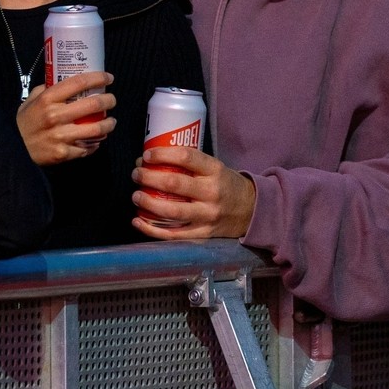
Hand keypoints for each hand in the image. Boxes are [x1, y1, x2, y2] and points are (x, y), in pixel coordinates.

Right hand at [17, 71, 116, 164]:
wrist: (11, 150)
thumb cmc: (24, 123)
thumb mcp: (31, 100)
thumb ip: (47, 90)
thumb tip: (64, 81)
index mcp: (48, 99)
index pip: (79, 82)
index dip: (98, 78)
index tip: (108, 78)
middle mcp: (55, 116)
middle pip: (93, 104)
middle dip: (109, 100)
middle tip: (112, 100)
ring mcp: (60, 136)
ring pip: (96, 128)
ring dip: (108, 124)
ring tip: (111, 121)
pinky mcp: (63, 153)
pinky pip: (87, 147)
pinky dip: (94, 143)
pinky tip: (96, 139)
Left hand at [130, 147, 255, 238]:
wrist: (252, 211)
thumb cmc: (226, 185)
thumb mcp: (215, 168)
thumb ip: (190, 164)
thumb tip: (150, 161)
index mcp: (215, 170)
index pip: (186, 157)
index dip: (163, 154)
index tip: (147, 155)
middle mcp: (211, 192)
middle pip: (174, 184)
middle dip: (149, 177)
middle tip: (136, 174)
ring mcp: (207, 215)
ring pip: (172, 211)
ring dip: (148, 203)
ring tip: (136, 195)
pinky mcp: (203, 234)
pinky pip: (174, 234)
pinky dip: (152, 229)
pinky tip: (138, 221)